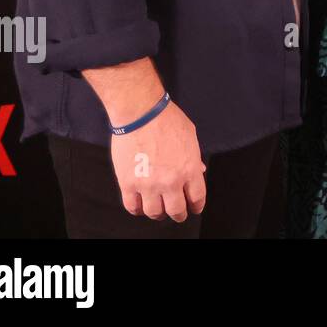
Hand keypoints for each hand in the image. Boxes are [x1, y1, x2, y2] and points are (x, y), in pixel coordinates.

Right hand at [110, 99, 206, 221]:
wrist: (141, 113)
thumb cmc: (167, 120)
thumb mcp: (190, 136)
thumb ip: (194, 157)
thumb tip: (199, 171)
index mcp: (189, 169)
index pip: (197, 198)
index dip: (196, 206)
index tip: (194, 208)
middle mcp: (170, 181)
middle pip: (176, 211)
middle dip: (178, 214)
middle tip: (177, 212)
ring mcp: (148, 184)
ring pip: (154, 213)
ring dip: (157, 213)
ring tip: (157, 209)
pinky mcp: (128, 183)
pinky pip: (132, 207)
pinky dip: (137, 209)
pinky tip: (140, 204)